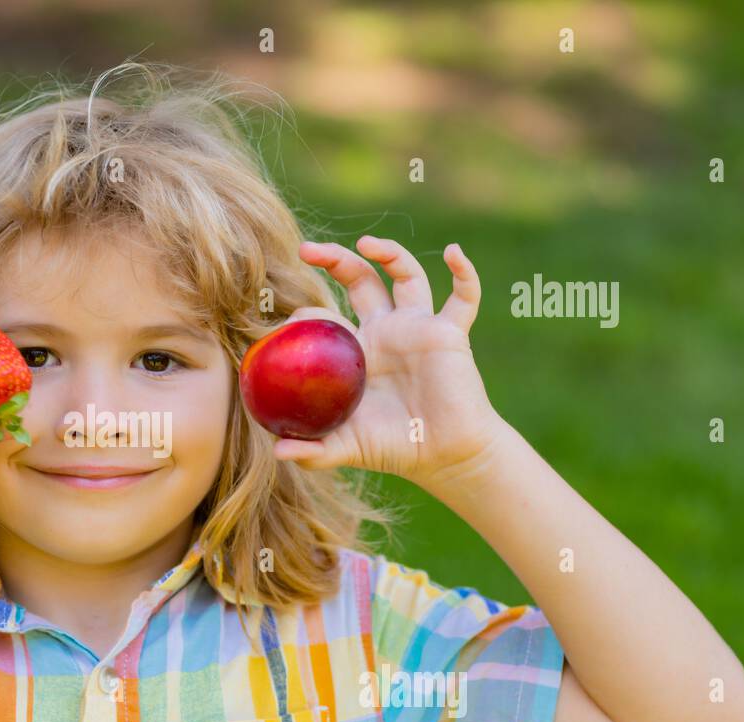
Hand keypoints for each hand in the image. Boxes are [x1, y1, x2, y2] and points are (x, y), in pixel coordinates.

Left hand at [274, 236, 508, 489]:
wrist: (444, 456)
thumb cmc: (393, 448)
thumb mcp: (345, 447)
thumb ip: (313, 451)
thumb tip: (278, 452)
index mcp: (356, 350)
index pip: (326, 317)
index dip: (307, 315)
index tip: (290, 321)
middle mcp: (385, 330)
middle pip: (359, 280)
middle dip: (335, 260)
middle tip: (307, 249)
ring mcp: (417, 327)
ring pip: (405, 275)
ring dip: (389, 253)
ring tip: (367, 243)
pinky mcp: (450, 333)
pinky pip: (464, 297)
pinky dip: (465, 273)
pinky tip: (454, 253)